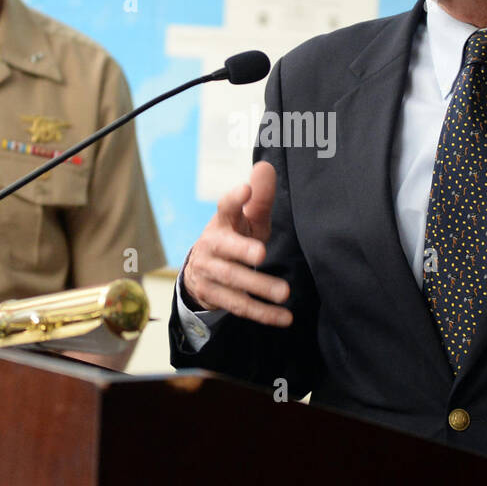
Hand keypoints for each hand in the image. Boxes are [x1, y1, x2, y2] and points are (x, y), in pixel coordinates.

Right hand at [182, 161, 291, 326]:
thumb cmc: (235, 238)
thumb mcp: (248, 219)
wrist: (202, 272)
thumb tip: (265, 167)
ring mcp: (210, 273)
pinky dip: (262, 313)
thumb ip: (260, 198)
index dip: (233, 200)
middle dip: (242, 250)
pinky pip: (239, 306)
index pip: (224, 208)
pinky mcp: (214, 296)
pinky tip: (284, 317)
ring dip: (258, 287)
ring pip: (232, 281)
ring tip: (284, 292)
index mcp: (222, 223)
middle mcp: (212, 246)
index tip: (244, 190)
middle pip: (225, 249)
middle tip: (262, 252)